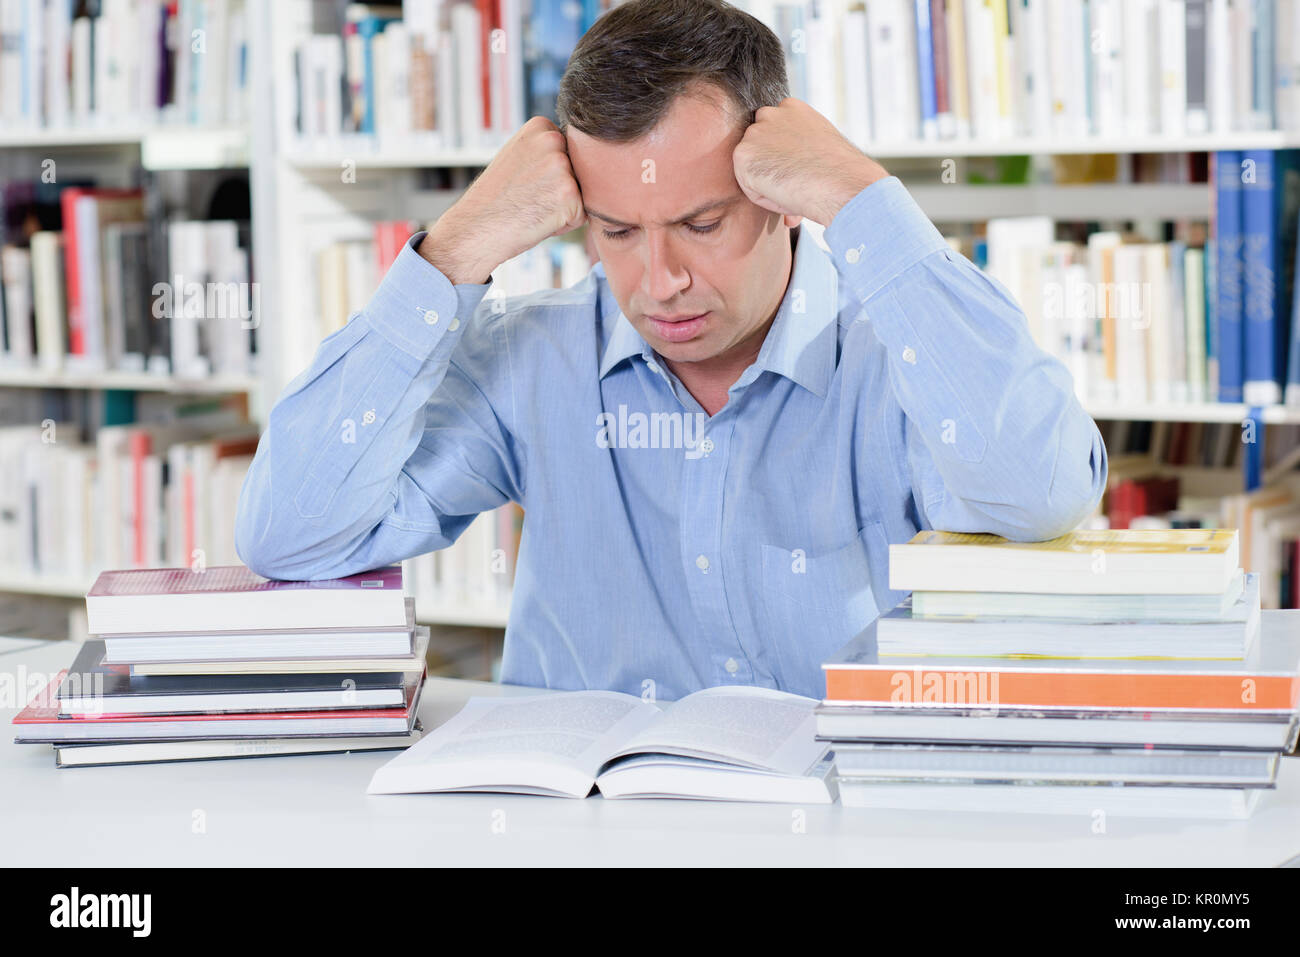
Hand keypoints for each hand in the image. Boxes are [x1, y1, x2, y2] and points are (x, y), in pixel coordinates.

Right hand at [419, 116, 586, 283]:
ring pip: (582, 194)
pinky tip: (537, 220)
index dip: (550, 176)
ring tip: (531, 208)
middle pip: (580, 173)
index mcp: (541, 126)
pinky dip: (563, 225)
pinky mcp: (569, 194)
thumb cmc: (496, 200)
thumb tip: (582, 153)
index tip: (525, 181)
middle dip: (560, 191)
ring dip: (562, 208)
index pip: (571, 154)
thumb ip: (545, 150)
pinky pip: (581, 215)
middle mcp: (553, 140)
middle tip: (528, 197)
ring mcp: (561, 166)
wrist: (475, 228)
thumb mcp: (518, 157)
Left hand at [732, 98, 889, 226]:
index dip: (783, 158)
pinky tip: (786, 196)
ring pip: (752, 170)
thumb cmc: (839, 173)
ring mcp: (755, 133)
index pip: (773, 134)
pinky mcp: (743, 155)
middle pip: (758, 149)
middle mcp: (770, 114)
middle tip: (794, 188)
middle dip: (771, 170)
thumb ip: (798, 150)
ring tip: (795, 192)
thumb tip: (788, 174)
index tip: (797, 174)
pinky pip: (749, 187)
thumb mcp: (819, 147)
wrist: (840, 182)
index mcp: (791, 108)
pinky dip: (764, 198)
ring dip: (769, 186)